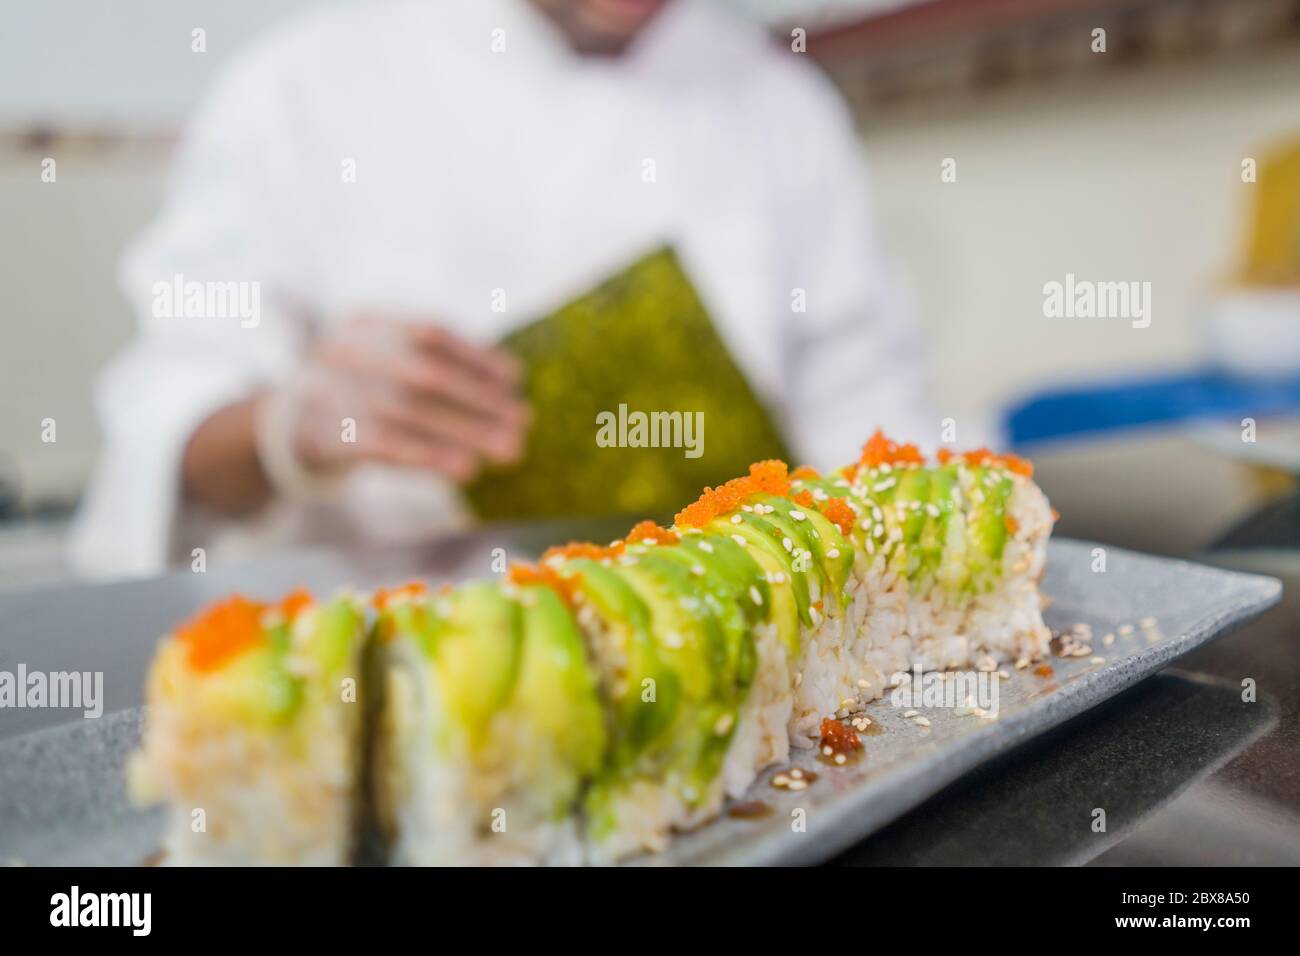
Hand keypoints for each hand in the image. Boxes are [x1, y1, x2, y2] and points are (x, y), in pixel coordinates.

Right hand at [287, 315, 527, 483]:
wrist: (292, 422)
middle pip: (423, 375)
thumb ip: (440, 365)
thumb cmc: (362, 388)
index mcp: (364, 324)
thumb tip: (510, 383)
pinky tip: (467, 468)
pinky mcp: (324, 436)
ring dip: (465, 432)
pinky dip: (430, 456)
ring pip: (408, 413)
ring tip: (509, 449)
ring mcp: (329, 392)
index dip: (475, 356)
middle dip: (478, 399)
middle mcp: (344, 351)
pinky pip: (384, 447)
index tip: (514, 378)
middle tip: (522, 421)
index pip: (429, 333)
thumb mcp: (389, 361)